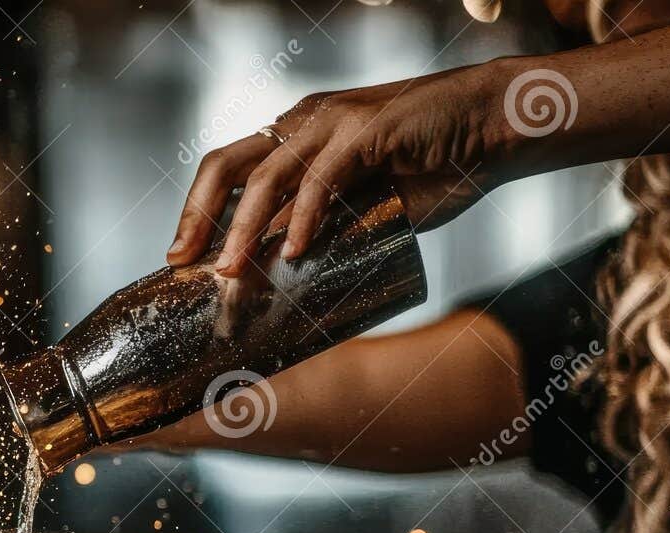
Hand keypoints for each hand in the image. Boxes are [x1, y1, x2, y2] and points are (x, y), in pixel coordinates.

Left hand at [166, 62, 516, 275]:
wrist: (490, 127)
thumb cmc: (430, 167)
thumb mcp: (362, 204)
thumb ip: (323, 224)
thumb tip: (283, 267)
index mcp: (296, 137)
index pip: (227, 170)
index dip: (197, 212)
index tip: (180, 257)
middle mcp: (304, 123)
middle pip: (225, 164)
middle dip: (197, 217)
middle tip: (185, 264)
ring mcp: (332, 122)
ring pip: (266, 176)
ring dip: (242, 229)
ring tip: (231, 273)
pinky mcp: (365, 130)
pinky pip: (320, 177)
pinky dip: (302, 217)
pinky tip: (293, 251)